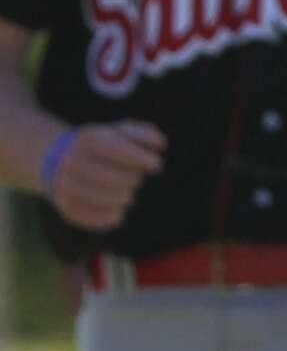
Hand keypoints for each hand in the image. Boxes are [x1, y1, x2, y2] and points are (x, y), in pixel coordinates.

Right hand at [47, 121, 166, 231]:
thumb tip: (161, 144)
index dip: (139, 158)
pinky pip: (96, 218)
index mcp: (88, 138)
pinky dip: (113, 215)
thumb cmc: (103, 145)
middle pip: (113, 176)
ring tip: (128, 192)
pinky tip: (119, 208)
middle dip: (133, 178)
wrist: (62, 161)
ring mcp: (66, 186)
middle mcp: (73, 161)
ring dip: (125, 196)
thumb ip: (143, 134)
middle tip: (137, 178)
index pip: (117, 149)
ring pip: (106, 199)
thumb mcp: (120, 131)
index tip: (157, 164)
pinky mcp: (66, 208)